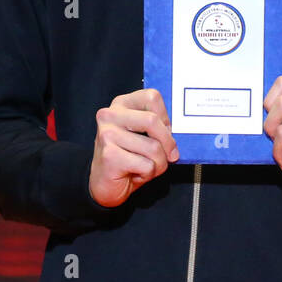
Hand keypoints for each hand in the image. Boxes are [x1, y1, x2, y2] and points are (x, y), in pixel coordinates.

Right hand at [89, 88, 179, 207]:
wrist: (104, 184)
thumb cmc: (128, 158)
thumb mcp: (143, 135)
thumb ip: (158, 127)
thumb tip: (177, 133)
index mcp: (121, 104)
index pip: (152, 97)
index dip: (166, 117)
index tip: (168, 132)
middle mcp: (110, 115)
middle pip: (152, 120)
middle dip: (168, 143)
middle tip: (170, 155)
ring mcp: (107, 134)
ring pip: (153, 147)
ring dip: (159, 163)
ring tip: (147, 166)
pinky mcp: (109, 155)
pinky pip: (146, 165)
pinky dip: (148, 174)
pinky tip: (136, 173)